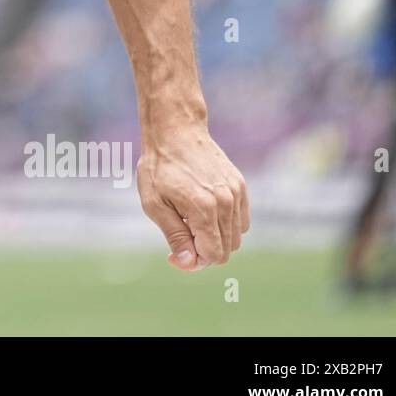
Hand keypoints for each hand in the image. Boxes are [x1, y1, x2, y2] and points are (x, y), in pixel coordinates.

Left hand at [136, 123, 249, 270]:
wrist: (175, 132)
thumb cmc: (159, 168)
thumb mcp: (154, 204)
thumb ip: (174, 236)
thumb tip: (189, 262)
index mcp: (204, 209)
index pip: (213, 255)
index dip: (193, 262)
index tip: (174, 254)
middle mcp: (226, 203)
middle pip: (226, 250)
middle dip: (203, 252)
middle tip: (180, 237)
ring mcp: (236, 194)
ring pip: (235, 238)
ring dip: (215, 238)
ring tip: (190, 221)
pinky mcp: (240, 187)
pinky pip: (241, 221)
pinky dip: (225, 225)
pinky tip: (204, 212)